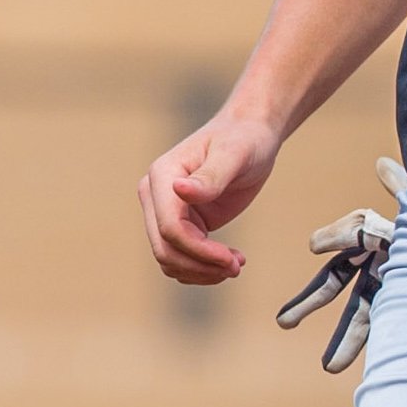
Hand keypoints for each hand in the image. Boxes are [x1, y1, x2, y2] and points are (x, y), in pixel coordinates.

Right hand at [138, 111, 282, 284]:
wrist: (250, 135)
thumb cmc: (245, 140)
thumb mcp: (235, 155)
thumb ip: (210, 176)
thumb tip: (180, 190)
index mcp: (163, 176)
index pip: (170, 228)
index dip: (199, 251)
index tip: (232, 259)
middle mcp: (156, 194)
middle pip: (164, 249)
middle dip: (200, 266)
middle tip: (237, 268)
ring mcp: (166, 210)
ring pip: (168, 258)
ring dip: (201, 271)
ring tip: (236, 265)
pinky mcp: (182, 221)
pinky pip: (180, 255)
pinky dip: (201, 267)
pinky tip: (229, 261)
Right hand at [274, 158, 406, 371]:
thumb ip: (403, 187)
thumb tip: (382, 164)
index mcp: (380, 239)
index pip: (347, 239)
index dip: (333, 239)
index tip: (315, 246)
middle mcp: (383, 265)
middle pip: (339, 285)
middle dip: (311, 302)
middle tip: (284, 323)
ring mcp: (397, 287)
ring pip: (364, 315)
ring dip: (348, 341)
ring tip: (330, 367)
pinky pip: (391, 326)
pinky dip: (380, 343)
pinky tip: (379, 367)